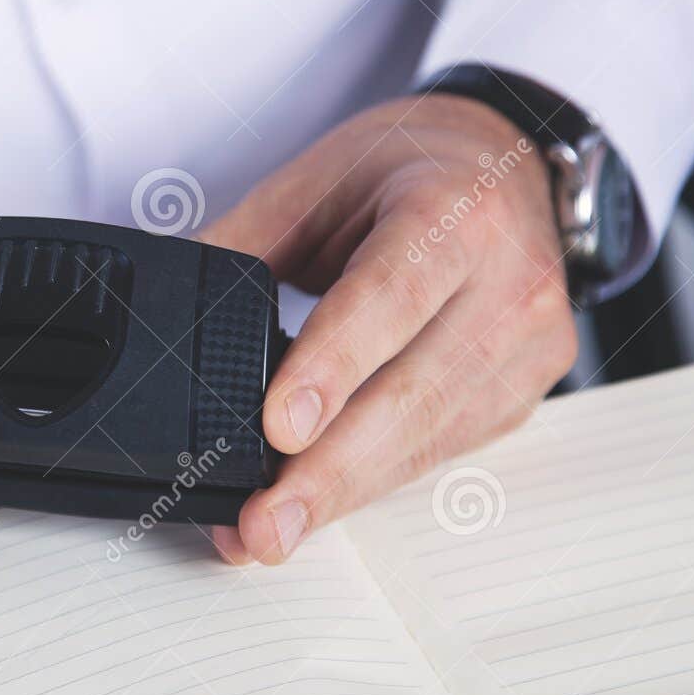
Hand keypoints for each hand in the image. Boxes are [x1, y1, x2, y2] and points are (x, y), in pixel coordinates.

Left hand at [200, 94, 578, 564]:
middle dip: (328, 472)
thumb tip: (164, 322)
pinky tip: (321, 503)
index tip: (279, 429)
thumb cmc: (407, 170)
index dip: (334, 367)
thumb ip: (243, 247)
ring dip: (345, 494)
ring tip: (273, 530)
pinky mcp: (525, 393)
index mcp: (454, 210)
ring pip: (429, 440)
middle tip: (262, 525)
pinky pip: (442, 451)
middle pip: (412, 394)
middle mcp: (509, 281)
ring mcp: (529, 346)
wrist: (507, 164)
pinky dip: (374, 482)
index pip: (391, 296)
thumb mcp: (315, 183)